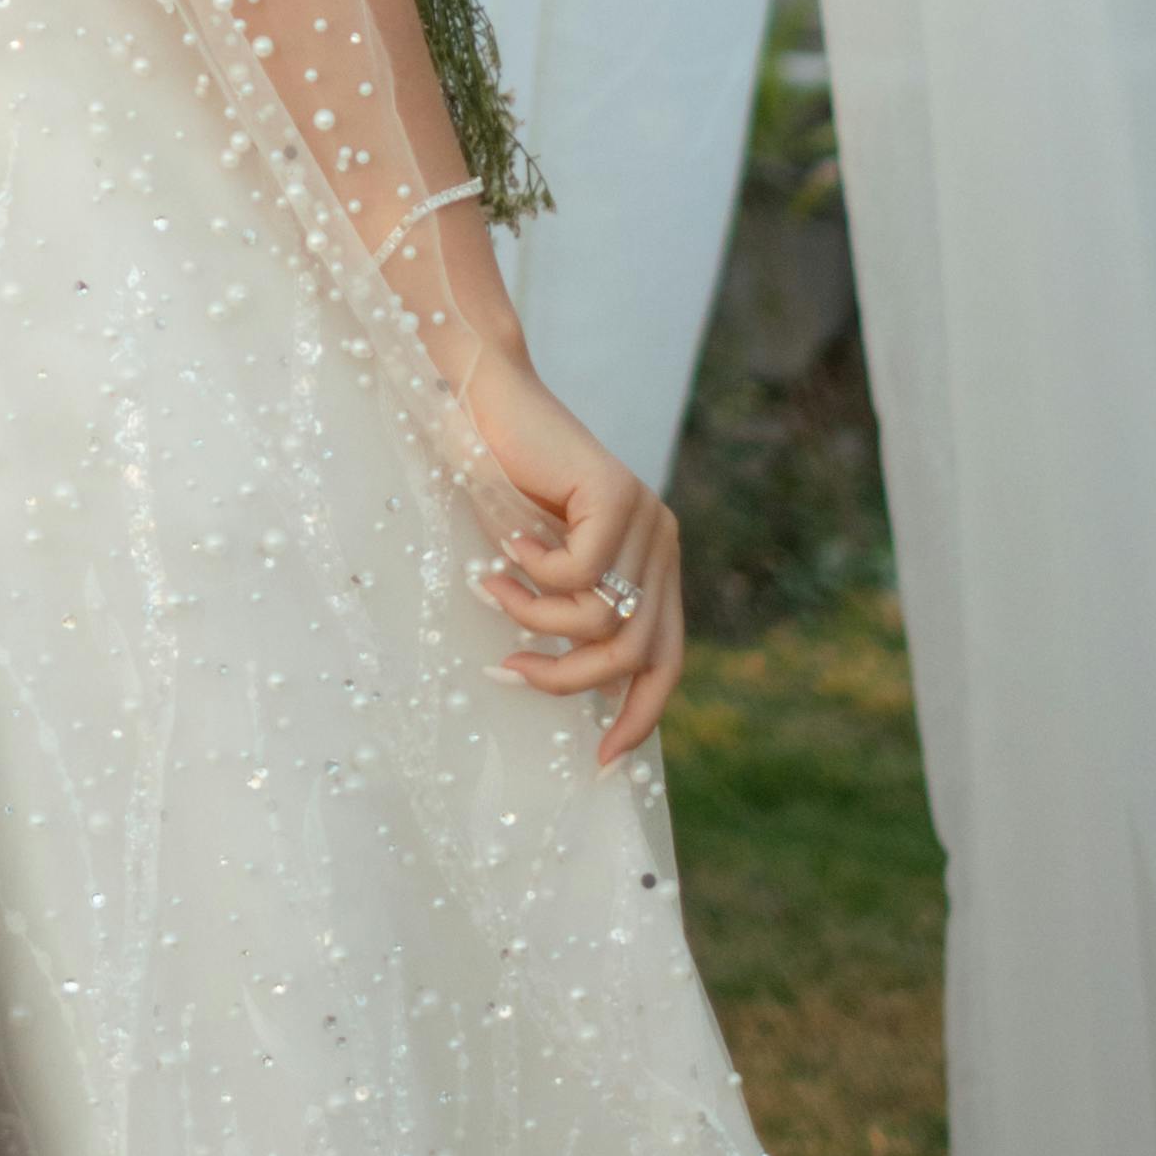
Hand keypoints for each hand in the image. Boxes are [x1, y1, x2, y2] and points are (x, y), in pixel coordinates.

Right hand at [445, 342, 684, 769]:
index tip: (600, 759)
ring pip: (602, 620)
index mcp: (653, 565)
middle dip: (568, 678)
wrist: (489, 396)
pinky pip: (577, 575)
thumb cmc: (502, 481)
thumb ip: (568, 610)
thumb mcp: (541, 563)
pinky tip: (506, 539)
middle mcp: (663, 543)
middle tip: (508, 668)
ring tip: (492, 587)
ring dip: (535, 620)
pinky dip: (532, 573)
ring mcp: (646, 517)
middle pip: (635, 653)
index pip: (666, 661)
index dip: (638, 715)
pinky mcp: (617, 495)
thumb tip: (564, 686)